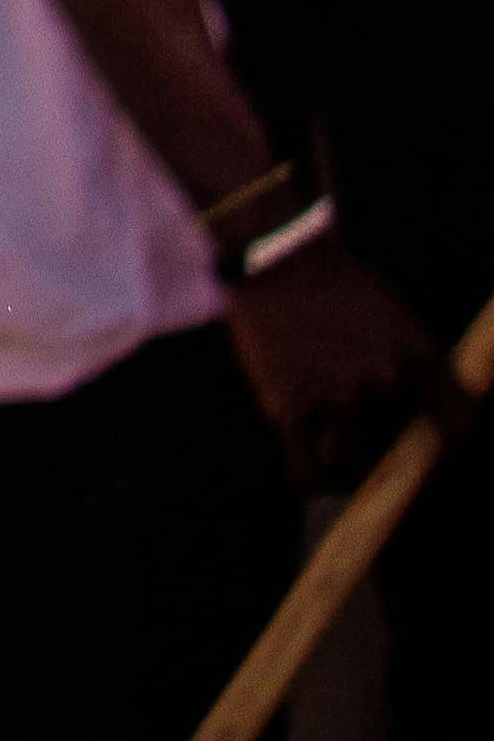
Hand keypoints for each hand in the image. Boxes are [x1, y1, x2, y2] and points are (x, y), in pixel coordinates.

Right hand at [222, 231, 464, 489]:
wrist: (279, 259)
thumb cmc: (340, 292)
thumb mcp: (401, 322)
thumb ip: (424, 372)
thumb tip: (439, 424)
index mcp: (420, 358)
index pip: (461, 428)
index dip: (456, 453)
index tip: (440, 456)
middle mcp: (384, 381)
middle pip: (399, 451)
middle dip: (385, 453)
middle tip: (366, 440)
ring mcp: (336, 397)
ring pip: (350, 466)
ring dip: (346, 470)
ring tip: (337, 459)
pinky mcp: (288, 407)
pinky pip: (307, 471)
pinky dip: (313, 480)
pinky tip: (314, 475)